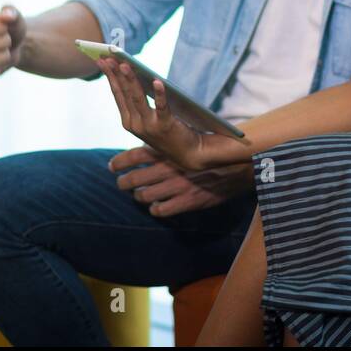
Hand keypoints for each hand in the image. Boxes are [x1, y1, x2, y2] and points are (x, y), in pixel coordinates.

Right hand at [0, 5, 26, 82]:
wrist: (15, 46)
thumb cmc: (11, 29)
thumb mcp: (16, 18)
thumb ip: (12, 13)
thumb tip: (6, 15)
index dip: (0, 28)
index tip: (5, 28)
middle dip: (3, 43)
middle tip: (7, 41)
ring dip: (2, 57)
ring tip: (3, 52)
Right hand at [97, 58, 208, 171]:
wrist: (188, 153)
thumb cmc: (167, 130)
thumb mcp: (147, 117)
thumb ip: (138, 100)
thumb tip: (131, 73)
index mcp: (129, 121)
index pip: (117, 94)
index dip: (109, 76)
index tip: (102, 59)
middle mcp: (135, 124)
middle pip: (124, 94)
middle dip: (115, 74)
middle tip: (108, 57)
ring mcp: (149, 126)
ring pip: (137, 98)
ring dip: (130, 80)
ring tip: (124, 64)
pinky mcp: (166, 126)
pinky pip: (161, 107)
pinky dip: (159, 94)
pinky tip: (157, 81)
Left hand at [108, 145, 252, 216]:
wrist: (238, 164)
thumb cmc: (212, 151)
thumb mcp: (188, 141)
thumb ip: (169, 144)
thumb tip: (150, 142)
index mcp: (167, 150)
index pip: (133, 156)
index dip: (119, 162)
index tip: (112, 166)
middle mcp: (168, 168)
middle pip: (133, 179)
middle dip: (124, 183)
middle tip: (122, 183)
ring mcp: (176, 186)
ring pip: (144, 196)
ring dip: (139, 196)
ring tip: (140, 195)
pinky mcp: (187, 201)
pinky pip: (161, 210)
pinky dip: (156, 209)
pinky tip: (158, 206)